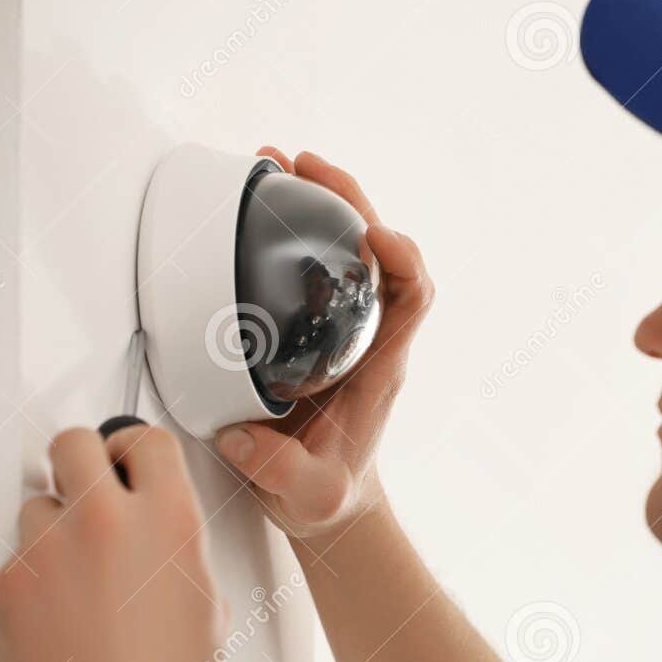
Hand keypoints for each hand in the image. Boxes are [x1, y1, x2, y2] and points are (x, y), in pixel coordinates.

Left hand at [0, 423, 225, 661]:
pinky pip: (18, 557)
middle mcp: (108, 521)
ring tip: (78, 572)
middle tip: (89, 486)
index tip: (128, 456)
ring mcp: (52, 548)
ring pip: (38, 503)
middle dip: (82, 460)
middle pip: (75, 444)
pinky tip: (62, 611)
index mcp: (169, 518)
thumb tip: (156, 525)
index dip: (134, 445)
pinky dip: (35, 576)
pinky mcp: (12, 581)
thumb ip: (176, 542)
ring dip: (54, 526)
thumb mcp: (205, 595)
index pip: (144, 438)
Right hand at [214, 148, 433, 540]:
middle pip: (380, 251)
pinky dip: (291, 224)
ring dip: (320, 200)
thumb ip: (282, 474)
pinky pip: (311, 262)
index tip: (371, 234)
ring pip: (346, 246)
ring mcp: (342, 327)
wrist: (323, 499)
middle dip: (350, 201)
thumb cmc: (326, 495)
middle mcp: (369, 335)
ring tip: (276, 161)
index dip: (404, 258)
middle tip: (305, 164)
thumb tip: (245, 435)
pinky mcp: (312, 326)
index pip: (415, 297)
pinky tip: (259, 201)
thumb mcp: (309, 496)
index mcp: (381, 366)